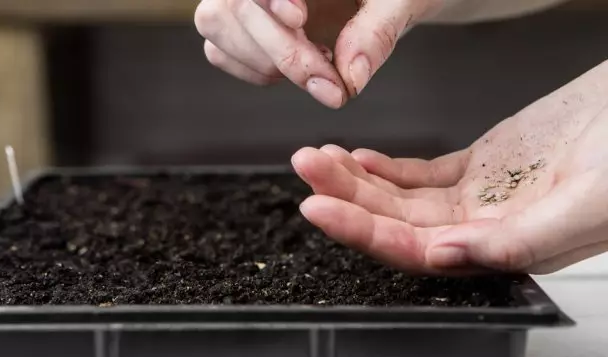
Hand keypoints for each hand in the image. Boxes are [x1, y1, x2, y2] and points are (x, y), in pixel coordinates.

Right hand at [194, 0, 442, 108]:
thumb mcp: (403, 0)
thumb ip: (377, 31)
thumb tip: (351, 75)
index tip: (301, 19)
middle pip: (229, 5)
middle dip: (281, 51)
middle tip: (330, 85)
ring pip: (215, 24)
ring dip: (264, 62)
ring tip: (317, 72)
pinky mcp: (245, 26)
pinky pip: (220, 49)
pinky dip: (255, 70)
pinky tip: (297, 71)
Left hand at [291, 60, 607, 274]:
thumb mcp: (586, 205)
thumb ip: (516, 239)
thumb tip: (446, 254)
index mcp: (503, 248)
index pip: (416, 252)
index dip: (363, 232)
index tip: (320, 208)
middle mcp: (482, 228)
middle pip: (397, 223)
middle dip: (347, 199)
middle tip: (307, 171)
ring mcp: (478, 196)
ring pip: (402, 197)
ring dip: (357, 180)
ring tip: (319, 159)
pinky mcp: (480, 164)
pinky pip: (422, 173)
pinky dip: (387, 167)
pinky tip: (359, 159)